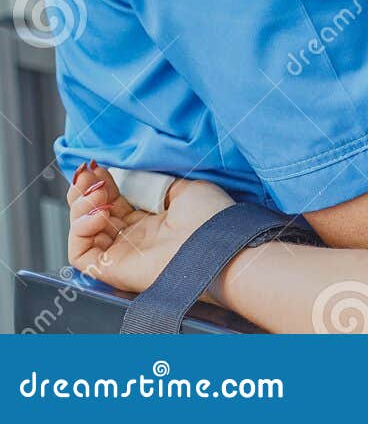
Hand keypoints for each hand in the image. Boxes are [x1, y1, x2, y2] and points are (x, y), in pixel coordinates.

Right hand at [67, 163, 233, 294]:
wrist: (220, 245)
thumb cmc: (213, 219)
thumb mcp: (184, 189)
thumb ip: (155, 184)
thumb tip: (133, 175)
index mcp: (153, 221)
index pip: (115, 201)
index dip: (103, 183)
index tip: (100, 165)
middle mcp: (135, 238)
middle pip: (94, 214)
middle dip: (85, 190)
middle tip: (89, 173)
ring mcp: (123, 254)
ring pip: (83, 232)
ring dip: (80, 206)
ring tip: (97, 191)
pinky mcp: (113, 269)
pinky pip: (79, 254)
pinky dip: (79, 229)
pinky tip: (98, 212)